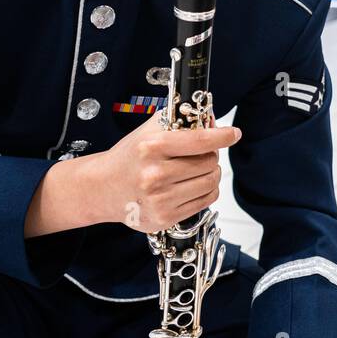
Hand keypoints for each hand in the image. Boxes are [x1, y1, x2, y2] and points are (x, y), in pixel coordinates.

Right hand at [86, 115, 240, 232]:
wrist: (103, 188)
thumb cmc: (130, 157)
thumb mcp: (149, 131)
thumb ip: (180, 121)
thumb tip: (211, 119)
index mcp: (151, 147)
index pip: (200, 141)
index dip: (222, 136)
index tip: (233, 133)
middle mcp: (155, 174)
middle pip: (209, 162)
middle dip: (211, 155)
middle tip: (201, 154)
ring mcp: (160, 199)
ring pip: (211, 182)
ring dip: (211, 173)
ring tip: (197, 169)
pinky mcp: (165, 217)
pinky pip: (205, 201)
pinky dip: (206, 190)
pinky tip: (192, 185)